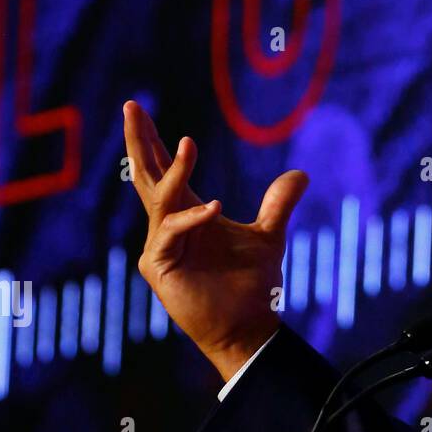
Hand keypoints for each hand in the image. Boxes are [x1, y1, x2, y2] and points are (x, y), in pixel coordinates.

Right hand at [123, 100, 308, 381]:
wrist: (249, 325)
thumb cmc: (251, 284)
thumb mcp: (269, 235)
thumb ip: (279, 204)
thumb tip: (301, 174)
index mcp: (187, 213)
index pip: (165, 170)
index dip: (155, 141)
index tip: (139, 109)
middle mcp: (168, 226)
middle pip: (148, 175)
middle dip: (140, 141)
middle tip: (131, 106)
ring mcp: (160, 246)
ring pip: (161, 199)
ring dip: (174, 171)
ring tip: (189, 144)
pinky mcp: (159, 266)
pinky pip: (170, 232)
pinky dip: (191, 218)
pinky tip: (214, 208)